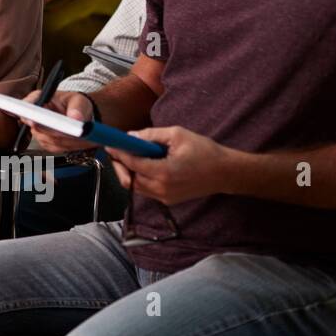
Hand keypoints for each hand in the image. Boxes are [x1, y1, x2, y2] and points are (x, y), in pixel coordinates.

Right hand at [23, 89, 96, 154]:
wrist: (79, 116)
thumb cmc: (76, 104)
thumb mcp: (79, 100)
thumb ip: (77, 107)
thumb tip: (75, 117)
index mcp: (39, 99)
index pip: (26, 105)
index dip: (27, 114)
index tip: (33, 122)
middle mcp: (34, 115)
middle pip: (39, 128)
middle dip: (59, 132)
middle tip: (77, 133)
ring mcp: (38, 130)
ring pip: (49, 140)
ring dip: (68, 141)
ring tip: (85, 136)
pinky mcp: (45, 142)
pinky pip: (55, 148)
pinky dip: (69, 146)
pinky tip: (80, 141)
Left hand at [108, 126, 232, 205]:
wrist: (226, 173)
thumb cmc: (205, 151)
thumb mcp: (177, 134)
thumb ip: (151, 135)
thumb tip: (130, 136)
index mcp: (164, 172)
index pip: (132, 163)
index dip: (118, 152)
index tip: (110, 144)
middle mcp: (162, 189)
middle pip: (128, 179)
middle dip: (119, 165)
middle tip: (115, 151)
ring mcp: (165, 198)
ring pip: (135, 187)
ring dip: (127, 172)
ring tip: (127, 156)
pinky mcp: (168, 201)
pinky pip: (145, 190)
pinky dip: (138, 178)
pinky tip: (142, 165)